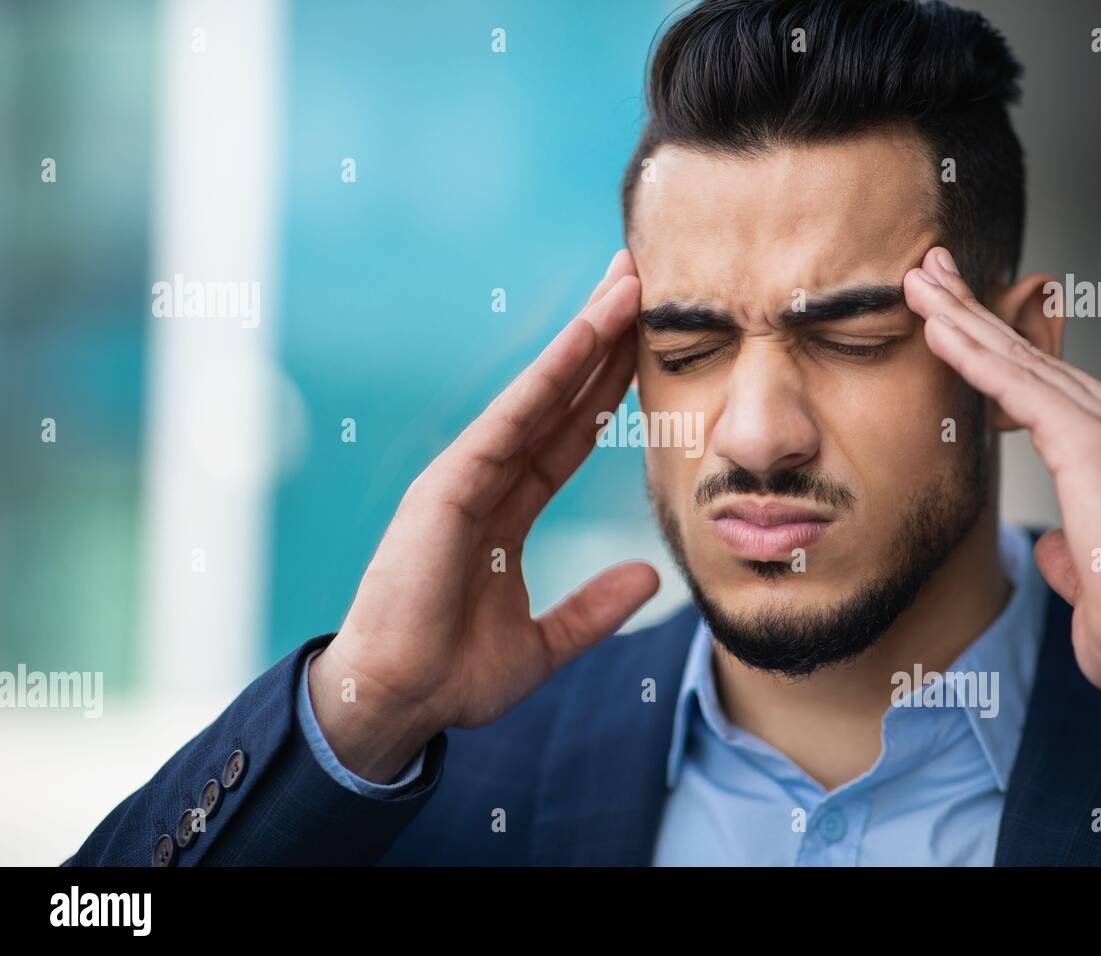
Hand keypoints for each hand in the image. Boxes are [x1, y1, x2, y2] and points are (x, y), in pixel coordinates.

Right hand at [311, 250, 659, 780]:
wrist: (396, 702)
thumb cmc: (453, 675)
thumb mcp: (545, 644)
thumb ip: (595, 609)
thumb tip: (650, 577)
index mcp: (506, 513)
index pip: (569, 436)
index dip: (608, 390)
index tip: (646, 346)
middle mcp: (487, 483)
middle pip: (558, 399)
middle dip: (601, 341)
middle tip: (640, 279)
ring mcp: (466, 477)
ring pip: (539, 393)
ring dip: (585, 336)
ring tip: (628, 282)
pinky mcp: (449, 483)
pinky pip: (512, 418)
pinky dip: (551, 373)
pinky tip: (588, 333)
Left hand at [903, 246, 1100, 695]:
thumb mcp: (1094, 576)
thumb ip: (1070, 551)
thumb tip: (1053, 549)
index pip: (1047, 388)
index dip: (996, 350)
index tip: (953, 322)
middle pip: (1033, 357)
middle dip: (974, 313)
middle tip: (928, 273)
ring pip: (1022, 361)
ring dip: (964, 320)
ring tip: (919, 284)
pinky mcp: (1096, 443)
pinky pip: (1021, 387)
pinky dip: (976, 355)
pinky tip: (940, 330)